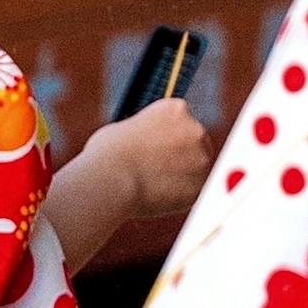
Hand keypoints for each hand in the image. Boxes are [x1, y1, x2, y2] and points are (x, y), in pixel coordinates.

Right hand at [110, 97, 213, 221]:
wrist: (110, 180)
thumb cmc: (106, 154)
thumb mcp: (123, 130)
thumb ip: (142, 133)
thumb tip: (143, 143)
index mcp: (176, 109)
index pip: (180, 119)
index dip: (166, 135)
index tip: (154, 147)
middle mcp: (195, 130)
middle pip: (194, 143)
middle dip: (179, 155)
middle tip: (154, 169)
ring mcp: (201, 160)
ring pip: (195, 170)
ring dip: (179, 177)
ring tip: (149, 185)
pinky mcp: (198, 188)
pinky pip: (190, 193)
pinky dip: (176, 198)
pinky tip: (154, 198)